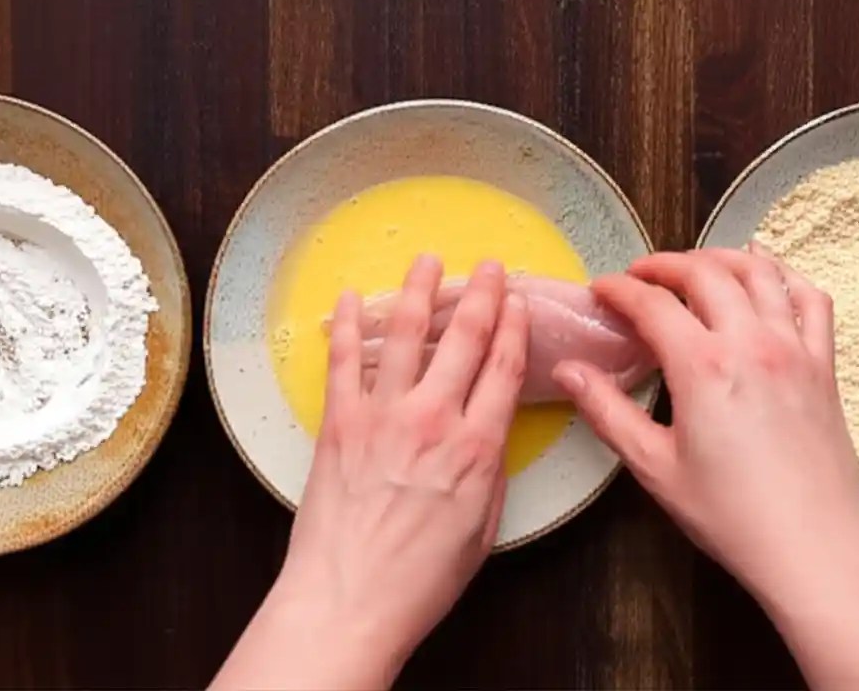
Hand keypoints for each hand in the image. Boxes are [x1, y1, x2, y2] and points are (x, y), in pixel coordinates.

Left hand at [213, 256, 528, 689]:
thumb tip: (488, 436)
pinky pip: (345, 360)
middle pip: (465, 339)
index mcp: (477, 447)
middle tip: (489, 267)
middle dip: (481, 295)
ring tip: (429, 261)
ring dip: (421, 291)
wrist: (351, 597)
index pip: (504, 368)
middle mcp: (434, 418)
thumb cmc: (421, 578)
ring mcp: (383, 414)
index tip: (519, 302)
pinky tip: (352, 299)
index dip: (515, 328)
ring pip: (408, 334)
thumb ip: (489, 473)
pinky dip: (348, 324)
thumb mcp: (483, 529)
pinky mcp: (340, 422)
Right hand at [553, 244, 858, 601]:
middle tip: (638, 275)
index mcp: (704, 367)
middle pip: (705, 273)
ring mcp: (795, 349)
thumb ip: (608, 411)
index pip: (652, 303)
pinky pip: (809, 299)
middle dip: (664, 264)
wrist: (814, 549)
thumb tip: (570, 372)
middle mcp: (752, 343)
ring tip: (693, 266)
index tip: (601, 289)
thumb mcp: (654, 467)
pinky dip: (784, 275)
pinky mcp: (823, 366)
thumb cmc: (733, 516)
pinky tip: (766, 275)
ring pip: (759, 273)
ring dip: (720, 257)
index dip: (620, 290)